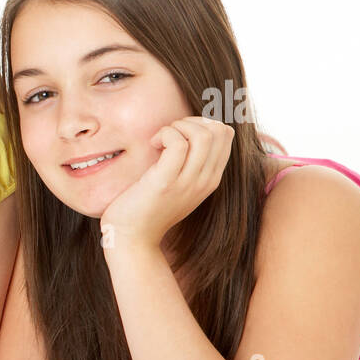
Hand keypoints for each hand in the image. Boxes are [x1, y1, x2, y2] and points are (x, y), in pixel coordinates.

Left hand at [99, 117, 233, 251]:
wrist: (133, 238)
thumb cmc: (148, 207)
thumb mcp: (178, 185)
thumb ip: (189, 164)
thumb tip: (186, 131)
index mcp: (211, 179)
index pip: (225, 135)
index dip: (201, 124)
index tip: (178, 135)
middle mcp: (206, 180)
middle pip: (219, 130)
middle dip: (191, 121)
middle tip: (168, 135)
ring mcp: (189, 182)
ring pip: (203, 134)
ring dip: (177, 126)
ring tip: (160, 140)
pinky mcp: (166, 182)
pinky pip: (177, 143)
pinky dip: (165, 134)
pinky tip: (152, 144)